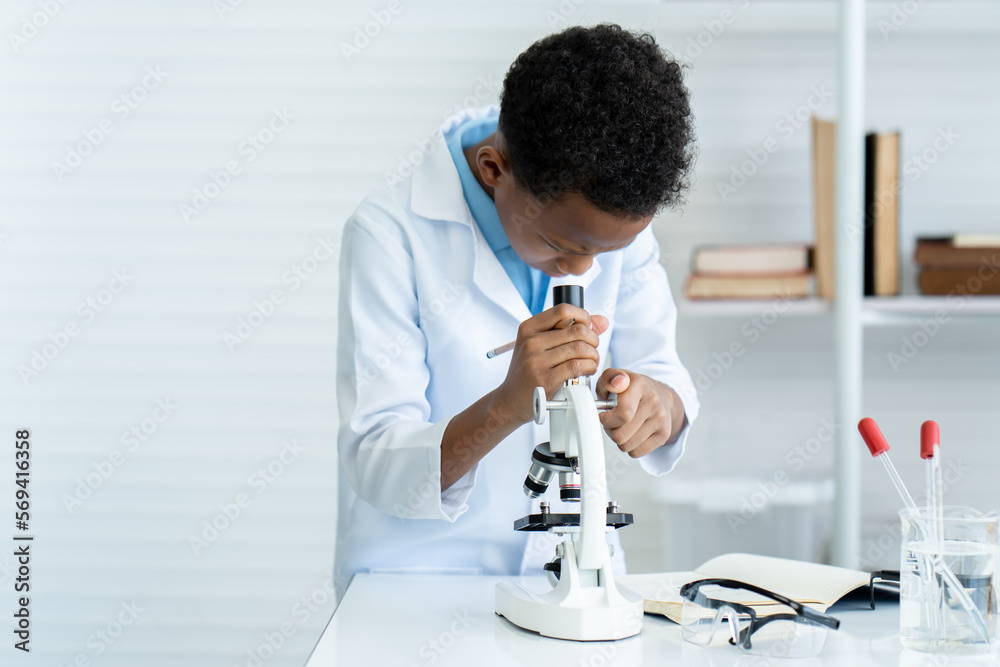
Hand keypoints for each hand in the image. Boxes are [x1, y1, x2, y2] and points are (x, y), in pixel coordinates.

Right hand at [496, 303, 608, 424]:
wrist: (510, 400)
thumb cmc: (527, 371)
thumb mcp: (540, 346)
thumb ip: (570, 329)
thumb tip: (601, 320)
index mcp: (529, 328)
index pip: (563, 310)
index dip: (583, 316)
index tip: (587, 327)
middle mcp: (531, 342)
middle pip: (576, 330)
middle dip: (593, 339)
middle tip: (592, 348)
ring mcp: (536, 360)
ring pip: (580, 348)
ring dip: (593, 355)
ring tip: (591, 361)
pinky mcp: (545, 379)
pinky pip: (577, 366)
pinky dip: (589, 367)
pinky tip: (587, 370)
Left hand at [596, 369, 677, 457]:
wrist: (659, 395)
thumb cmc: (631, 388)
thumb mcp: (614, 377)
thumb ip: (608, 378)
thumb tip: (617, 383)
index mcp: (640, 385)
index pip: (623, 414)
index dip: (607, 419)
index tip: (603, 415)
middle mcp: (653, 402)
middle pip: (621, 434)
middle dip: (610, 430)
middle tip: (612, 421)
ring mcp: (661, 419)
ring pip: (627, 446)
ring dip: (619, 439)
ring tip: (622, 426)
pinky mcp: (664, 434)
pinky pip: (636, 452)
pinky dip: (630, 446)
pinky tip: (632, 433)